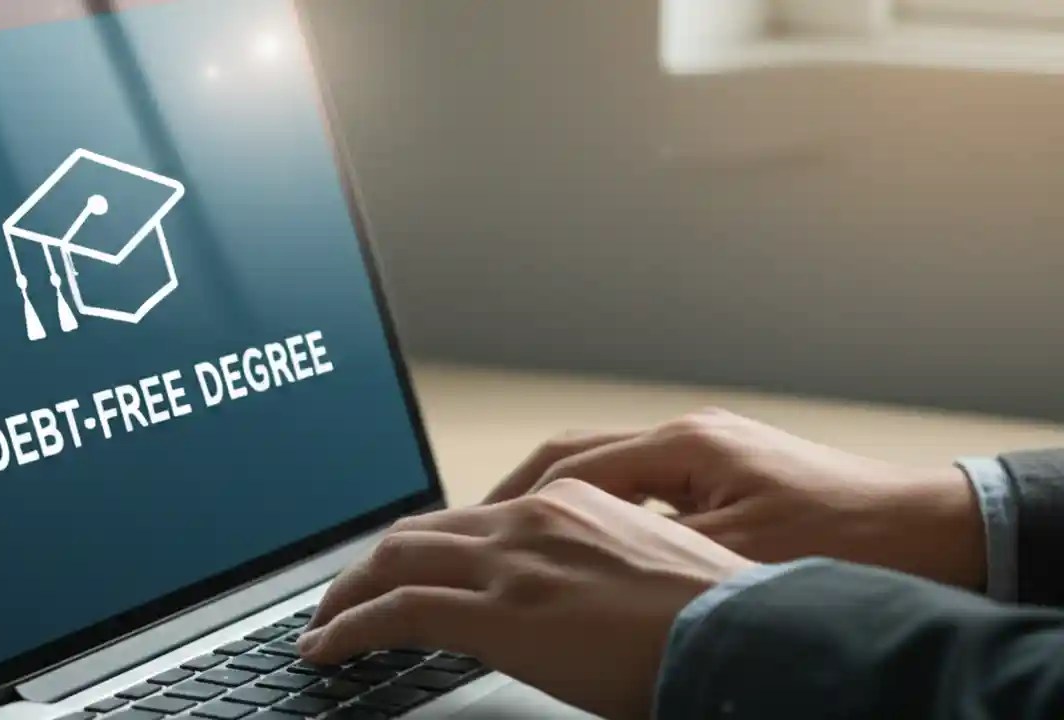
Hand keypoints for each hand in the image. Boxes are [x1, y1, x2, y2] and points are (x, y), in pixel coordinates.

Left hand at [299, 479, 753, 719]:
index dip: (421, 544)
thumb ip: (594, 572)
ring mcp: (511, 562)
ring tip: (324, 624)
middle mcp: (531, 520)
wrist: (745, 635)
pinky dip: (349, 627)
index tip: (400, 568)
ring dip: (348, 593)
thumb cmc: (715, 616)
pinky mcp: (497, 612)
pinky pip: (395, 613)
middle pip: (419, 532)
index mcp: (568, 506)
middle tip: (343, 595)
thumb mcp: (646, 573)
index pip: (469, 517)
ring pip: (395, 562)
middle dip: (370, 565)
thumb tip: (566, 601)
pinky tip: (327, 647)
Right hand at [485, 408, 986, 591]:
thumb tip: (579, 569)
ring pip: (606, 469)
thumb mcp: (734, 560)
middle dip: (517, 493)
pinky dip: (602, 509)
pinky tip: (589, 542)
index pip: (568, 469)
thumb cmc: (845, 539)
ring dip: (556, 500)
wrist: (930, 531)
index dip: (510, 502)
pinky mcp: (727, 474)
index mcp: (683, 448)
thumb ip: (647, 555)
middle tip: (472, 529)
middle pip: (576, 456)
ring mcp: (707, 453)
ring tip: (513, 536)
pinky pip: (641, 485)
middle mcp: (688, 438)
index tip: (470, 531)